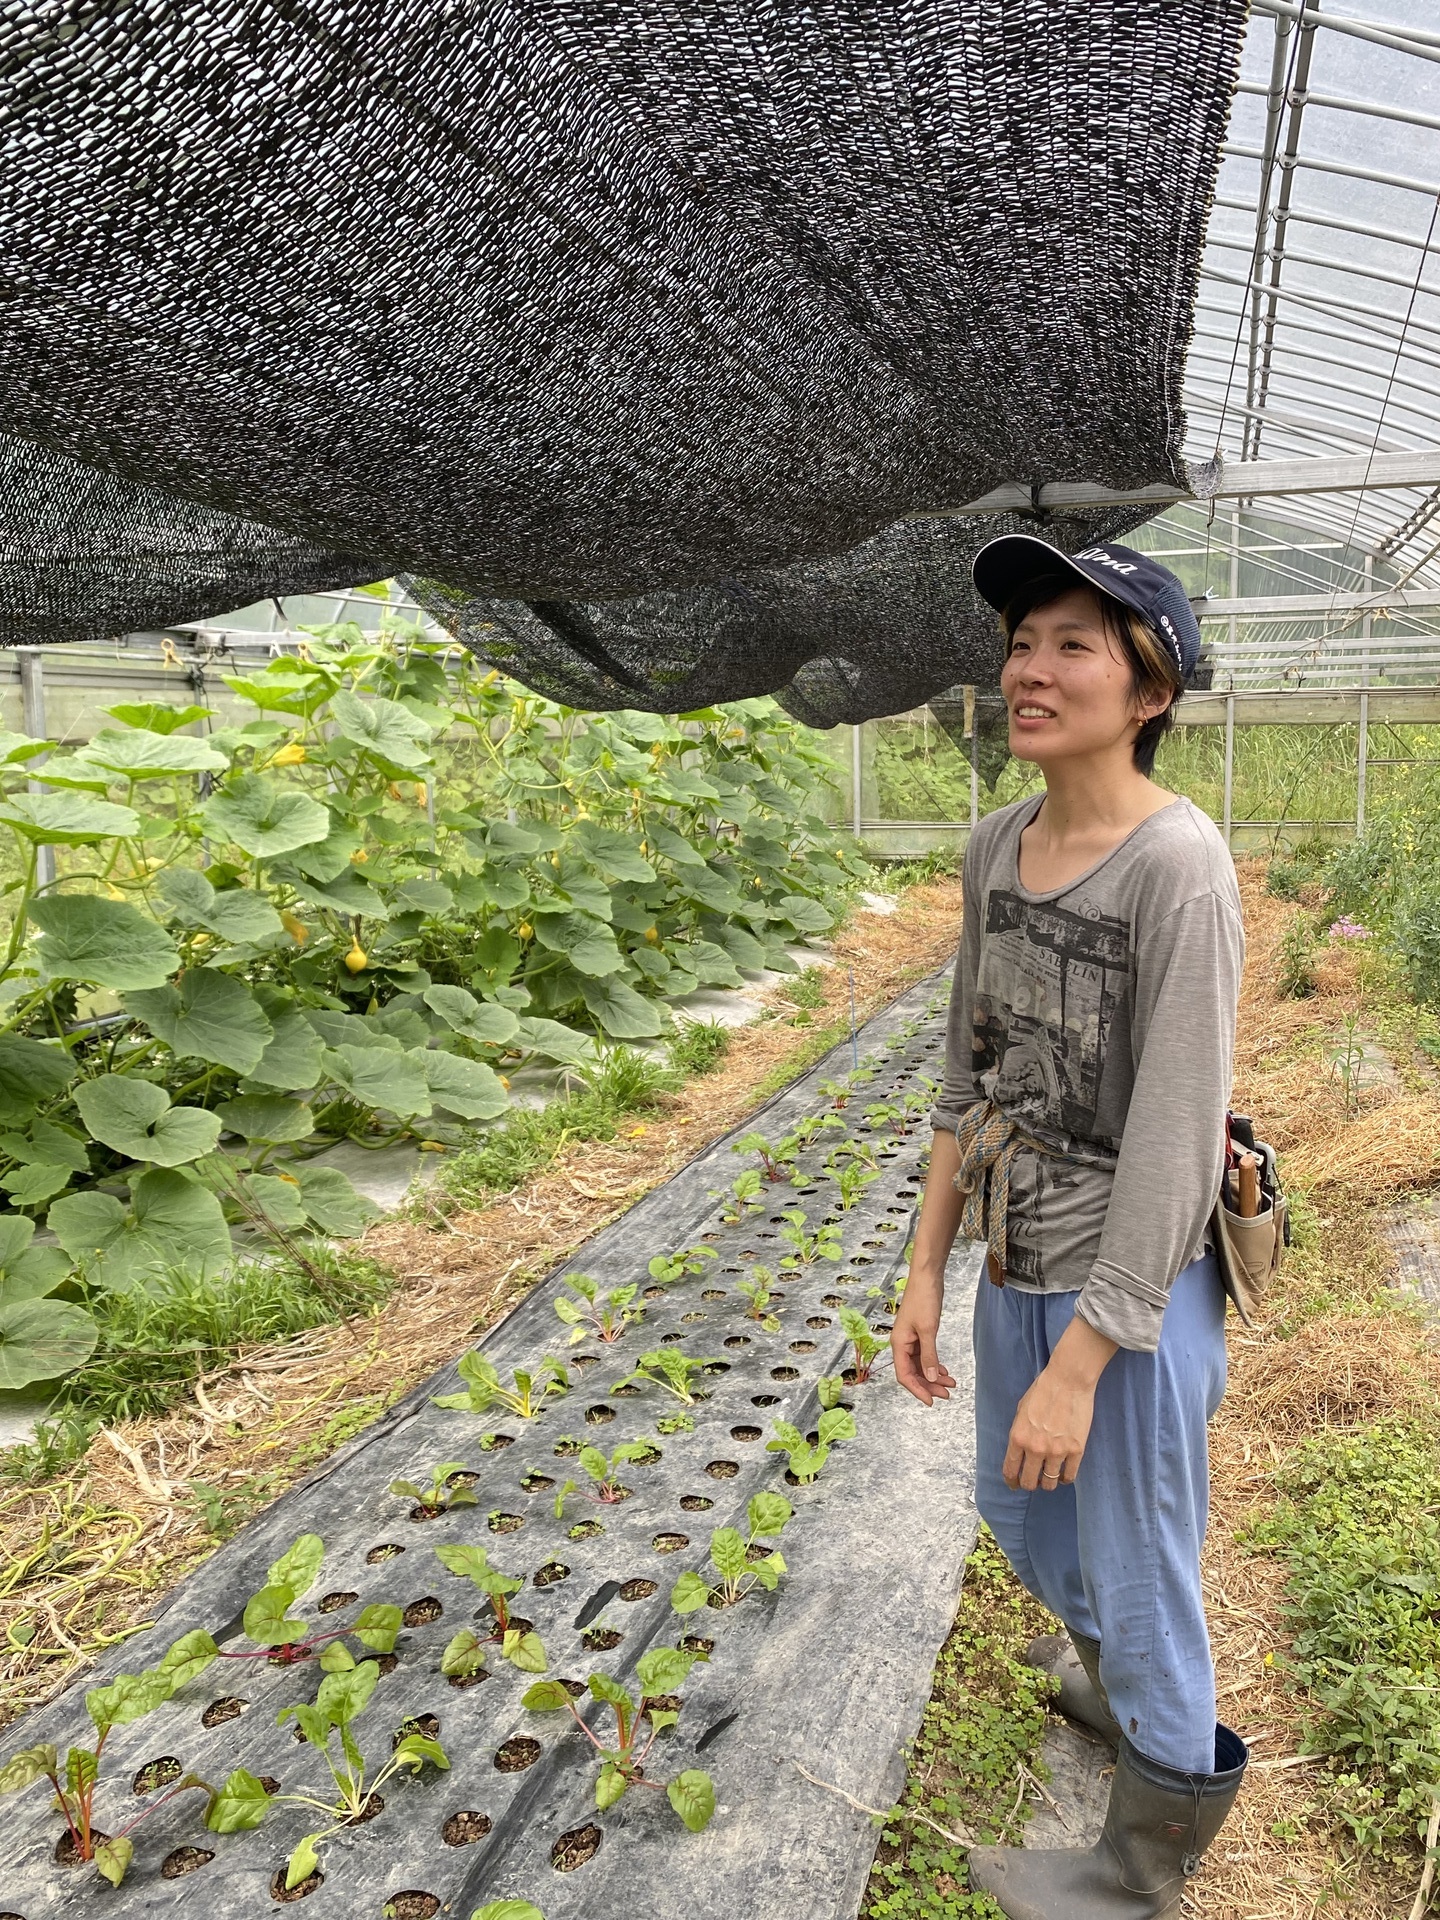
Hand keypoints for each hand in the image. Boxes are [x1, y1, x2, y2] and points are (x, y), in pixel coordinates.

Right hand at [891, 1280, 956, 1407]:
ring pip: (920, 1365)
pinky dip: (934, 1365)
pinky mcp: (919, 1334)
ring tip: (950, 1384)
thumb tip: (930, 1378)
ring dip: (933, 1376)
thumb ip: (929, 1356)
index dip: (917, 1390)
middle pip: (913, 1373)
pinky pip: (924, 1356)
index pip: (905, 1375)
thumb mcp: (928, 1330)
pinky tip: (943, 1371)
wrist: (927, 1278)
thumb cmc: (924, 1300)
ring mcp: (911, 1339)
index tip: (931, 1402)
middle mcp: (902, 1344)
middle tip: (946, 1394)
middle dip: (928, 1385)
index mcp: (899, 1344)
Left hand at [1002, 1317, 1117, 1490]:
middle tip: (1033, 1481)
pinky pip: (1069, 1476)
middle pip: (1029, 1482)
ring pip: (1049, 1483)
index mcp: (1018, 1437)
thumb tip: (1020, 1453)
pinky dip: (1065, 1478)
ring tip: (1049, 1476)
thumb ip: (1020, 1434)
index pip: (1010, 1470)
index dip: (1012, 1481)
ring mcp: (1057, 1451)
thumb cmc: (1043, 1390)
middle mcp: (1035, 1448)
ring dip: (1048, 1482)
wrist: (1068, 1380)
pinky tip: (1063, 1473)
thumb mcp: (1021, 1411)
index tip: (1014, 1484)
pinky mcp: (1076, 1450)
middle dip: (1029, 1484)